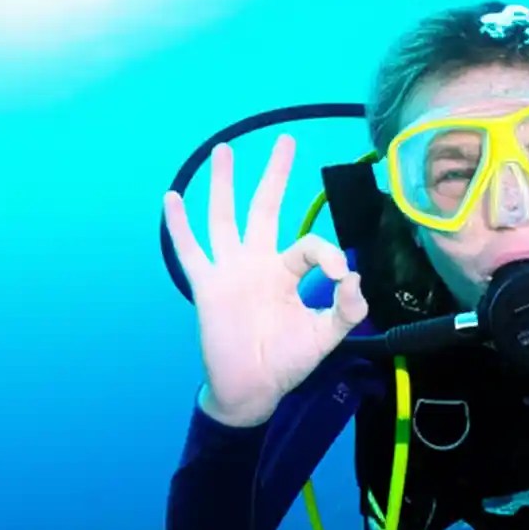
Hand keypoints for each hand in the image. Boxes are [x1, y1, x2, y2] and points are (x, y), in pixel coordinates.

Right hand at [162, 136, 368, 426]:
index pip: (309, 245)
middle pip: (266, 208)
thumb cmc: (287, 361)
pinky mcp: (207, 285)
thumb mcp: (325, 337)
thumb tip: (355, 280)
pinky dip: (179, 226)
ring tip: (224, 149)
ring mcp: (230, 270)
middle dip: (276, 175)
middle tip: (287, 140)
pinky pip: (190, 251)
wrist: (252, 389)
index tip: (343, 279)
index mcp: (288, 272)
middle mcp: (259, 262)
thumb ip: (345, 310)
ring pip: (225, 218)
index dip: (327, 254)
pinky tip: (173, 198)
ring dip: (224, 184)